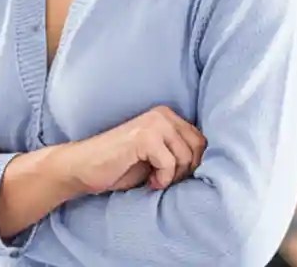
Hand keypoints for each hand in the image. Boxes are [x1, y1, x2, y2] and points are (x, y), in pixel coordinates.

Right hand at [60, 106, 206, 193]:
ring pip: (186, 157)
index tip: (174, 176)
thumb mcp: (158, 157)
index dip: (193, 164)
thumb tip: (212, 165)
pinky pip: (170, 163)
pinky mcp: (144, 136)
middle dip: (186, 170)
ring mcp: (154, 123)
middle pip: (198, 148)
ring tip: (155, 180)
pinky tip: (149, 181)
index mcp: (169, 116)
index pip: (202, 141)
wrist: (85, 167)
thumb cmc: (121, 166)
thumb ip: (179, 152)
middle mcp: (164, 114)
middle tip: (166, 179)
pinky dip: (162, 179)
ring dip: (173, 177)